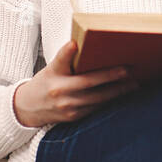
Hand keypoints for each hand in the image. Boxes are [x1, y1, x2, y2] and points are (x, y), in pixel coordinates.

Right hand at [13, 40, 139, 127]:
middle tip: (128, 70)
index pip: (63, 62)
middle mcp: (60, 93)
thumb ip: (64, 58)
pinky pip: (96, 108)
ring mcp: (68, 107)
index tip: (75, 45)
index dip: (69, 53)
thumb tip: (77, 43)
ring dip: (117, 91)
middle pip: (89, 84)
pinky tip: (123, 94)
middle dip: (111, 77)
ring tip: (133, 84)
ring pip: (97, 99)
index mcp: (54, 76)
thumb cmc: (44, 83)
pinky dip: (110, 101)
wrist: (28, 108)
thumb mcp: (51, 68)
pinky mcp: (74, 117)